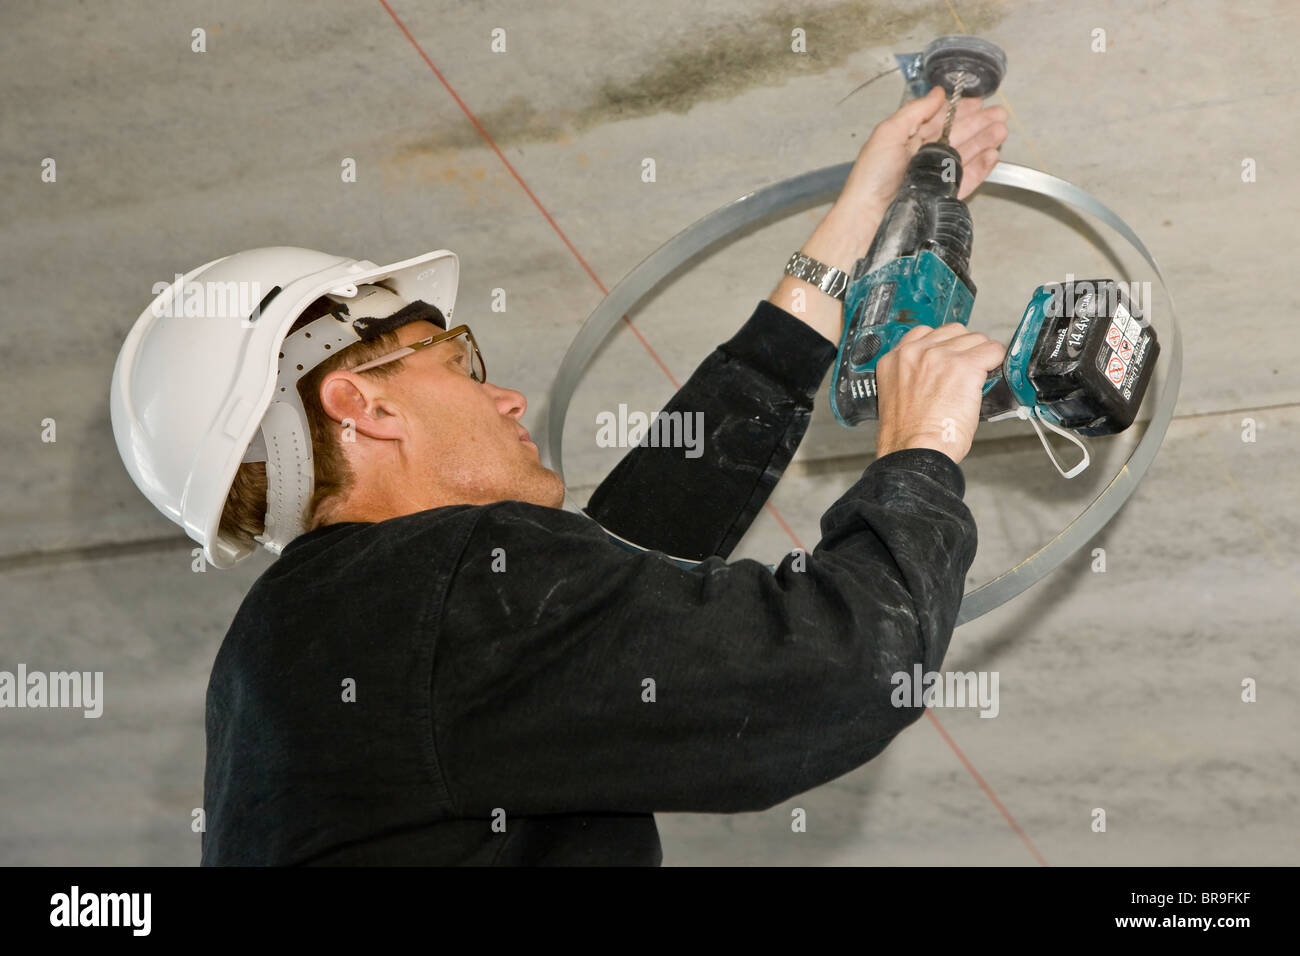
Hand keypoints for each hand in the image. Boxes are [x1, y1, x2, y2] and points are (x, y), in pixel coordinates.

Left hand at [834, 86, 1008, 220]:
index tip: (978, 103)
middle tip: (999, 114)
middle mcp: (922, 157)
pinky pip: (967, 179)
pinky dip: (981, 167)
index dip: (960, 111)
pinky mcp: (943, 196)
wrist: (869, 218)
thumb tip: (937, 92)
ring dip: (984, 141)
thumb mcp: (888, 134)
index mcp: (908, 140)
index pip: (939, 121)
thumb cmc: (871, 178)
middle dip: (979, 124)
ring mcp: (934, 177)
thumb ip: (914, 111)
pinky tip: (991, 154)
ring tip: (1000, 131)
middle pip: (957, 136)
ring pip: (965, 155)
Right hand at [874, 323, 1006, 464]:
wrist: (914, 452)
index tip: (950, 359)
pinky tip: (990, 379)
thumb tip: (939, 374)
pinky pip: (993, 351)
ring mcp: (940, 356)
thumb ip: (914, 376)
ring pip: (975, 339)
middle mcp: (916, 352)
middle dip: (963, 349)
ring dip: (980, 357)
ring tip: (977, 380)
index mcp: (894, 360)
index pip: (924, 333)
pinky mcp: (964, 366)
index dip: (943, 347)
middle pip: (954, 332)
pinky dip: (996, 363)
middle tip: (966, 373)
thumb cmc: (907, 437)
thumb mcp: (898, 397)